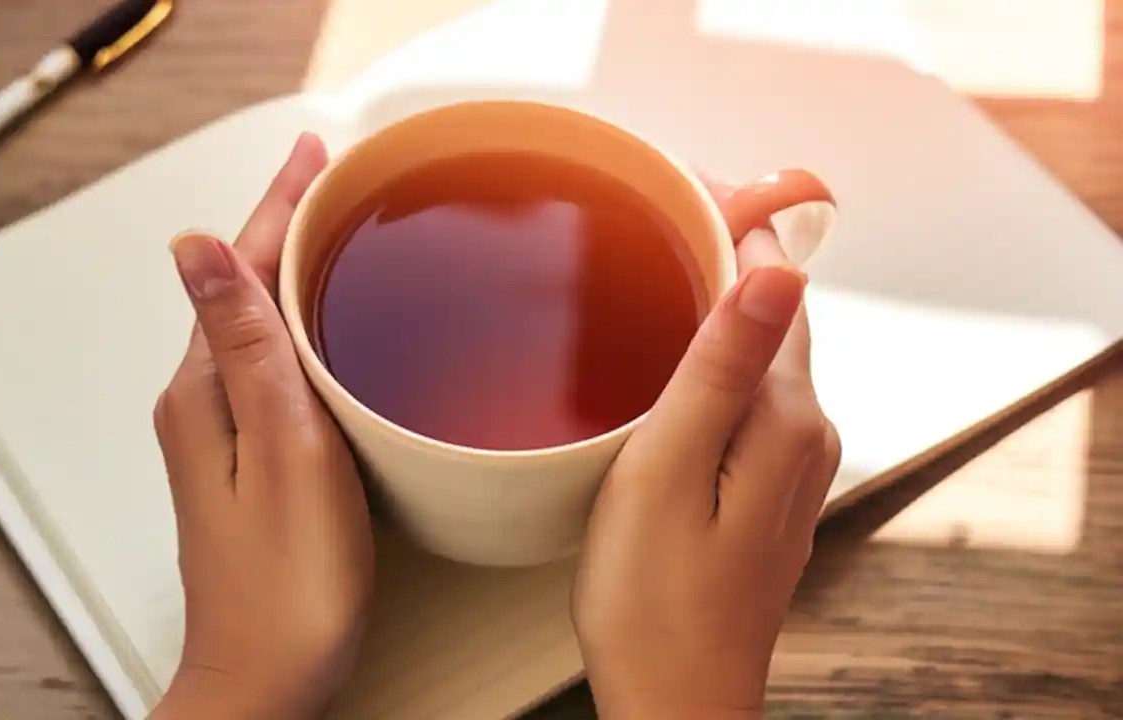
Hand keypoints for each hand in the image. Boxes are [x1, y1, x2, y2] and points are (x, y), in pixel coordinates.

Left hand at [149, 134, 373, 719]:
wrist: (266, 679)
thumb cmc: (287, 588)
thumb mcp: (282, 453)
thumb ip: (246, 349)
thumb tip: (193, 248)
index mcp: (204, 392)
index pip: (237, 269)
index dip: (278, 204)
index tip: (313, 151)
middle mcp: (202, 404)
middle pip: (242, 288)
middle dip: (284, 224)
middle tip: (332, 176)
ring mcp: (222, 433)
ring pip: (256, 324)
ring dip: (292, 271)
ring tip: (334, 228)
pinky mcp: (249, 459)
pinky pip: (270, 365)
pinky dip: (301, 326)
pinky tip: (330, 328)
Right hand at [571, 217, 839, 716]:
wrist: (673, 700)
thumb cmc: (653, 602)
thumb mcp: (668, 473)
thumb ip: (721, 370)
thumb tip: (778, 270)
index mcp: (787, 422)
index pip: (778, 287)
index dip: (736, 227)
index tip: (683, 186)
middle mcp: (805, 437)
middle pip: (772, 316)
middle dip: (725, 257)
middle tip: (656, 211)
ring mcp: (788, 467)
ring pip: (758, 356)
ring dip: (716, 308)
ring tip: (655, 266)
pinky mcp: (763, 490)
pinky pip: (746, 398)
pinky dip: (712, 360)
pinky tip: (667, 362)